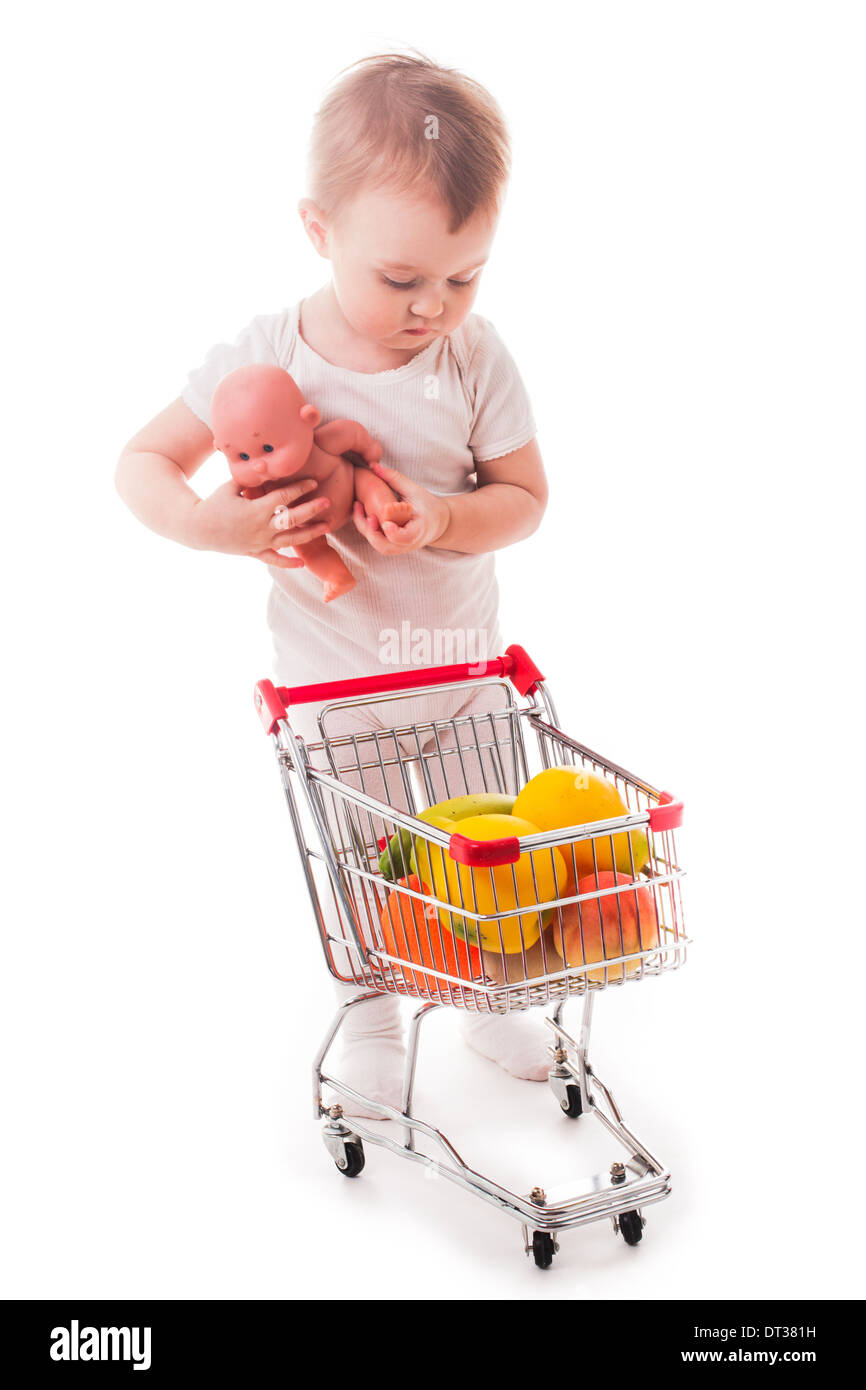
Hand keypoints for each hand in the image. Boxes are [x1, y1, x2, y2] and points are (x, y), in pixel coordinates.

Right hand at [186, 477, 332, 568]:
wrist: (196, 529)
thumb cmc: (213, 504)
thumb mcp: (230, 487)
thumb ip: (249, 479)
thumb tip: (264, 463)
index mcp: (255, 509)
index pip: (283, 497)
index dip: (299, 488)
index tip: (314, 482)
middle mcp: (261, 527)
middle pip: (292, 518)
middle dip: (311, 510)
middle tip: (328, 501)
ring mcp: (259, 542)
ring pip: (289, 540)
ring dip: (309, 534)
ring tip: (326, 527)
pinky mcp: (254, 552)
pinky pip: (273, 560)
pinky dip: (287, 563)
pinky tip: (302, 564)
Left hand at [352, 460, 449, 554]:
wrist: (437, 523)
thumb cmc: (426, 505)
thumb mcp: (414, 489)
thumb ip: (394, 478)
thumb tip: (373, 465)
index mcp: (419, 529)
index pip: (405, 537)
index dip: (394, 533)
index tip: (385, 523)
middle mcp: (409, 543)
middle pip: (387, 546)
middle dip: (372, 532)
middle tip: (366, 514)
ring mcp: (401, 548)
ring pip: (380, 547)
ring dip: (366, 530)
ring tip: (359, 510)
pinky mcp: (393, 548)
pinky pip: (378, 543)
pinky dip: (368, 531)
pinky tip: (362, 515)